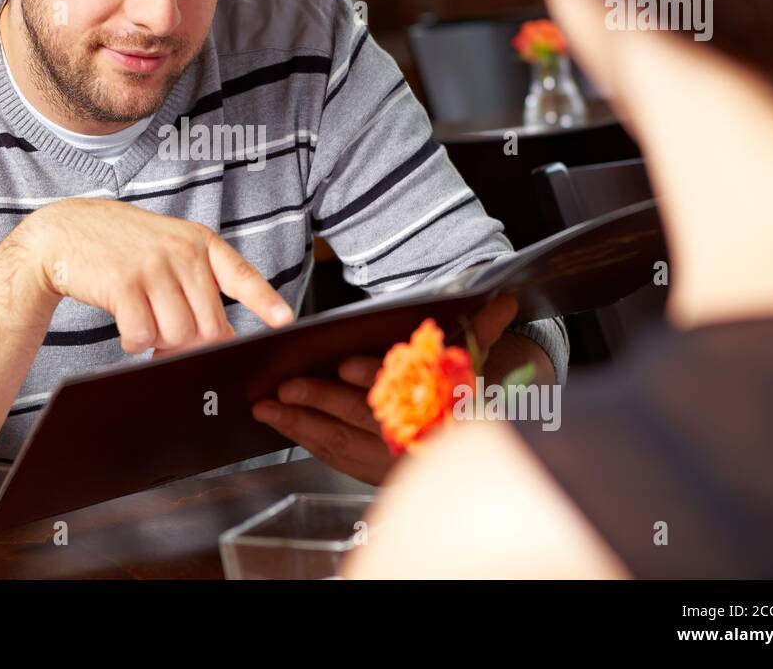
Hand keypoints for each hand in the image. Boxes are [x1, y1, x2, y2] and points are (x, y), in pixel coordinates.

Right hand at [14, 198, 293, 354]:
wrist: (65, 231)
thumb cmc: (124, 247)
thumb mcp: (168, 248)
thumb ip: (195, 285)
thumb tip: (214, 340)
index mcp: (200, 243)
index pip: (241, 276)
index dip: (265, 301)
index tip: (285, 320)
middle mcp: (182, 252)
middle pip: (208, 326)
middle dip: (191, 344)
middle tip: (169, 339)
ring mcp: (153, 266)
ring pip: (177, 336)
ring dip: (159, 342)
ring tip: (144, 321)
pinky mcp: (123, 284)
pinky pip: (142, 336)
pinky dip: (133, 341)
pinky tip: (125, 322)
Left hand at [251, 293, 522, 484]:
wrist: (463, 460)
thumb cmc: (457, 406)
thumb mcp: (471, 370)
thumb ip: (481, 333)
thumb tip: (505, 299)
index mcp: (434, 412)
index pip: (405, 390)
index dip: (373, 377)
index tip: (345, 365)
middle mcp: (409, 438)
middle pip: (362, 416)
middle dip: (322, 400)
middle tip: (288, 385)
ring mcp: (386, 461)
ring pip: (338, 440)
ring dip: (300, 424)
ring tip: (268, 405)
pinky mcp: (367, 473)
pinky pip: (330, 456)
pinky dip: (303, 440)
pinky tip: (279, 423)